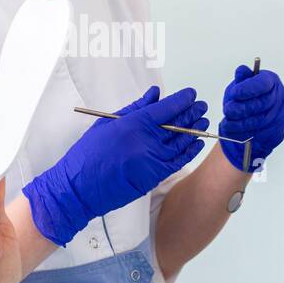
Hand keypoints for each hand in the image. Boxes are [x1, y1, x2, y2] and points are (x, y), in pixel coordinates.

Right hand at [23, 85, 207, 245]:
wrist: (80, 188)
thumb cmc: (88, 155)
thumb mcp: (107, 123)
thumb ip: (134, 108)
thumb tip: (155, 94)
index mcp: (133, 125)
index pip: (166, 108)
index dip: (182, 99)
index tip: (191, 94)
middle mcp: (146, 141)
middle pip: (178, 123)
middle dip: (192, 112)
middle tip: (201, 106)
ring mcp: (153, 160)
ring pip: (181, 142)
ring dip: (195, 130)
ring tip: (203, 121)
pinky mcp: (154, 176)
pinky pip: (178, 161)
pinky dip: (189, 151)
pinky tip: (196, 142)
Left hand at [219, 64, 283, 172]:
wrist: (257, 117)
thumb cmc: (248, 97)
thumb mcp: (243, 85)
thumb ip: (242, 79)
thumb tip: (241, 71)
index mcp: (271, 81)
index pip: (262, 84)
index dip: (247, 89)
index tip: (234, 93)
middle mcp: (279, 97)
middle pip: (261, 104)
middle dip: (241, 108)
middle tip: (227, 110)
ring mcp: (280, 115)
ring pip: (259, 122)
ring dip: (240, 124)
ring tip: (227, 123)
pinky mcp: (277, 131)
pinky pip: (259, 134)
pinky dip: (244, 134)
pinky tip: (233, 131)